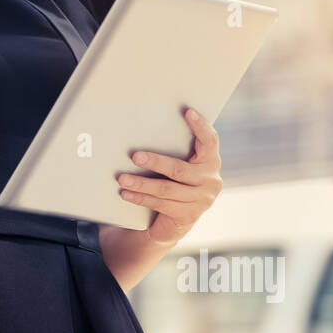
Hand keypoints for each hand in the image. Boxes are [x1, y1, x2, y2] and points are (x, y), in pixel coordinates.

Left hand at [116, 107, 223, 247]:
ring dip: (141, 183)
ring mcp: (202, 200)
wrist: (175, 221)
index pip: (210, 141)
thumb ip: (175, 151)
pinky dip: (141, 198)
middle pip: (179, 169)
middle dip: (155, 162)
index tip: (187, 111)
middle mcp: (211, 180)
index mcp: (211, 162)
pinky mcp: (189, 215)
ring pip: (166, 188)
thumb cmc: (174, 182)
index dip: (201, 126)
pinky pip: (160, 204)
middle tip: (134, 156)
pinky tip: (126, 194)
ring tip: (122, 178)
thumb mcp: (179, 167)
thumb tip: (144, 128)